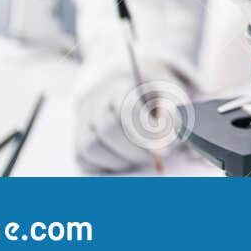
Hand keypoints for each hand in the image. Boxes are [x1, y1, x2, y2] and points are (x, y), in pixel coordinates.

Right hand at [74, 73, 188, 173]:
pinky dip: (104, 166)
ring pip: (89, 146)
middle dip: (134, 149)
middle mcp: (95, 100)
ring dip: (118, 159)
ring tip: (138, 156)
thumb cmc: (157, 96)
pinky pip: (83, 159)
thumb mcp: (171, 96)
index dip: (145, 133)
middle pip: (107, 129)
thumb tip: (165, 143)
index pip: (126, 108)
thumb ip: (173, 115)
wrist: (135, 92)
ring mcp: (82, 120)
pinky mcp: (77, 140)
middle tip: (153, 157)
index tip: (164, 151)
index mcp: (121, 84)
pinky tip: (124, 159)